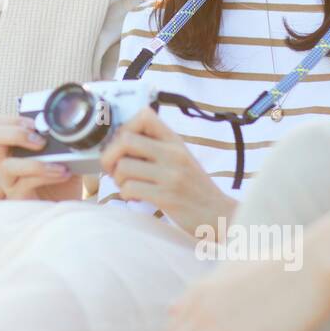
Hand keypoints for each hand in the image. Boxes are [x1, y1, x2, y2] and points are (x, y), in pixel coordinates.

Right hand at [0, 114, 82, 201]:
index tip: (35, 124)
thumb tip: (66, 129)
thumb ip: (60, 142)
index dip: (11, 120)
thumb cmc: (63, 181)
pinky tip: (63, 174)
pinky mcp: (16, 197)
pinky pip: (24, 183)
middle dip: (14, 133)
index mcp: (13, 147)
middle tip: (40, 140)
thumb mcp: (65, 156)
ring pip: (7, 165)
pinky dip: (45, 176)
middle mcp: (6, 160)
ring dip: (36, 163)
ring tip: (61, 165)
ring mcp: (8, 180)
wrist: (68, 207)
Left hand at [99, 107, 233, 234]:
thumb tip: (119, 141)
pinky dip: (126, 194)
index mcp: (175, 141)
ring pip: (123, 167)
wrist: (219, 214)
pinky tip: (136, 197)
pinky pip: (130, 189)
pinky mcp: (167, 196)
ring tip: (128, 186)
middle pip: (125, 140)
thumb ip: (156, 147)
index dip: (124, 127)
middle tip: (113, 169)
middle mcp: (173, 153)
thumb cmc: (194, 187)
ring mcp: (171, 175)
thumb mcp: (181, 158)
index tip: (122, 145)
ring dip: (118, 179)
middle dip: (110, 156)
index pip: (144, 116)